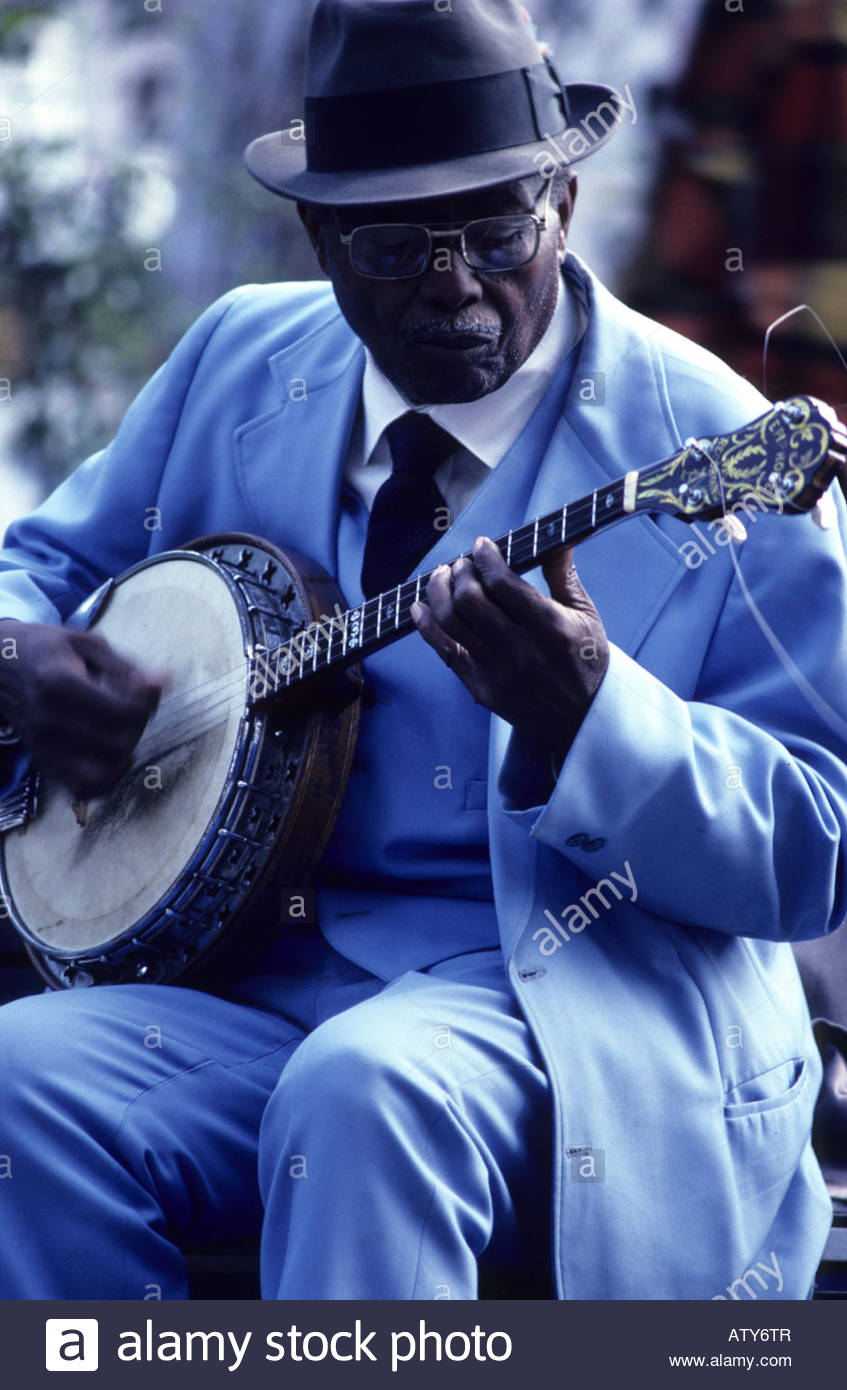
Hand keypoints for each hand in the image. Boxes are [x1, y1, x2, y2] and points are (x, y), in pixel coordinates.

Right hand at [0, 620, 163, 799]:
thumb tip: (164, 682)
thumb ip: (126, 666)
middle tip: (134, 707)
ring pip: (105, 773)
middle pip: (119, 743)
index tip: (146, 687)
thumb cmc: (46, 650)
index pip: (124, 712)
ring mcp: (44, 747)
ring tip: (123, 731)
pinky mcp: (44, 763)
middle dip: (138, 725)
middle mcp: (49, 721)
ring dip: (127, 754)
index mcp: (60, 684)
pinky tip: (114, 758)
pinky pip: (84, 789)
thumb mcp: (85, 644)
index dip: (147, 702)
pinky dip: (108, 780)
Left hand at [410, 537, 608, 761]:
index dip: (486, 558)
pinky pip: (444, 652)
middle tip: (461, 564)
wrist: (582, 718)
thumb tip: (556, 538)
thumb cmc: (586, 661)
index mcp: (549, 627)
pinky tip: (420, 608)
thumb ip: (564, 576)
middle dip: (460, 573)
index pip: (503, 584)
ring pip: (451, 622)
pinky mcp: (480, 688)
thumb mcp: (586, 616)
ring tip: (441, 578)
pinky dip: (426, 626)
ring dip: (438, 593)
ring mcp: (496, 671)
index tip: (481, 545)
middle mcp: (519, 649)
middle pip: (470, 600)